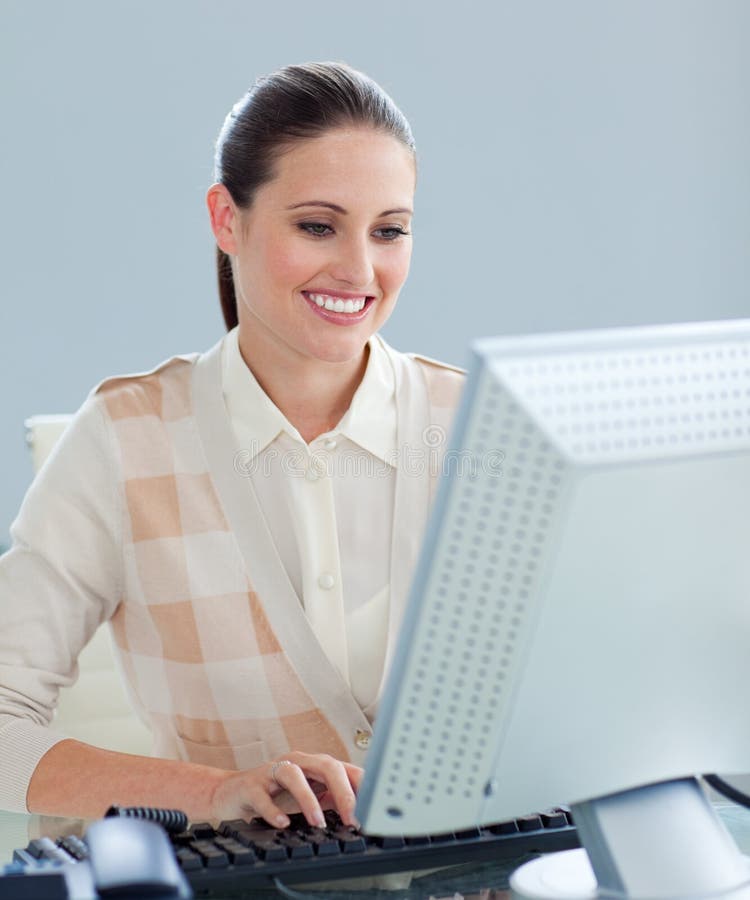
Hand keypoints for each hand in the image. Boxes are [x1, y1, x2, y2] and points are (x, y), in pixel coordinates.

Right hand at [210, 751, 362, 828]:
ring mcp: (272, 771)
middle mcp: (296, 762)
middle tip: (352, 818)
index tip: (372, 809)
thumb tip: (359, 813)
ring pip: (293, 774)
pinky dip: (273, 809)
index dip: (360, 786)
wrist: (232, 793)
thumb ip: (331, 798)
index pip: (344, 768)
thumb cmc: (274, 794)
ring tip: (318, 822)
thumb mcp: (308, 795)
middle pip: (325, 765)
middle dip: (342, 791)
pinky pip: (262, 795)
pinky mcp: (250, 785)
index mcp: (313, 765)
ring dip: (308, 798)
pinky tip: (282, 823)